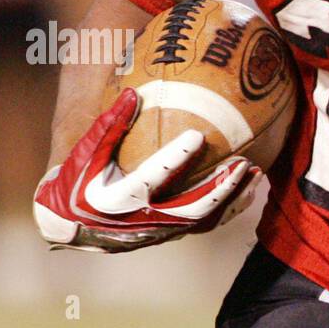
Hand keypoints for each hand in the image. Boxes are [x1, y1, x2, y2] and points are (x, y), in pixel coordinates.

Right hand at [34, 87, 261, 252]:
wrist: (72, 224)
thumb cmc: (77, 181)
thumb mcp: (85, 153)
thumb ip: (108, 126)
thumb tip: (131, 93)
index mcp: (116, 200)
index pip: (150, 178)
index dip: (174, 159)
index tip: (198, 136)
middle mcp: (142, 221)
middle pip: (191, 209)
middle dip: (221, 188)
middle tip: (244, 162)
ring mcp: (160, 231)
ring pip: (204, 220)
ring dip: (233, 198)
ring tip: (256, 172)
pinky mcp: (171, 233)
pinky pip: (206, 224)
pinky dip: (230, 207)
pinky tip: (249, 188)